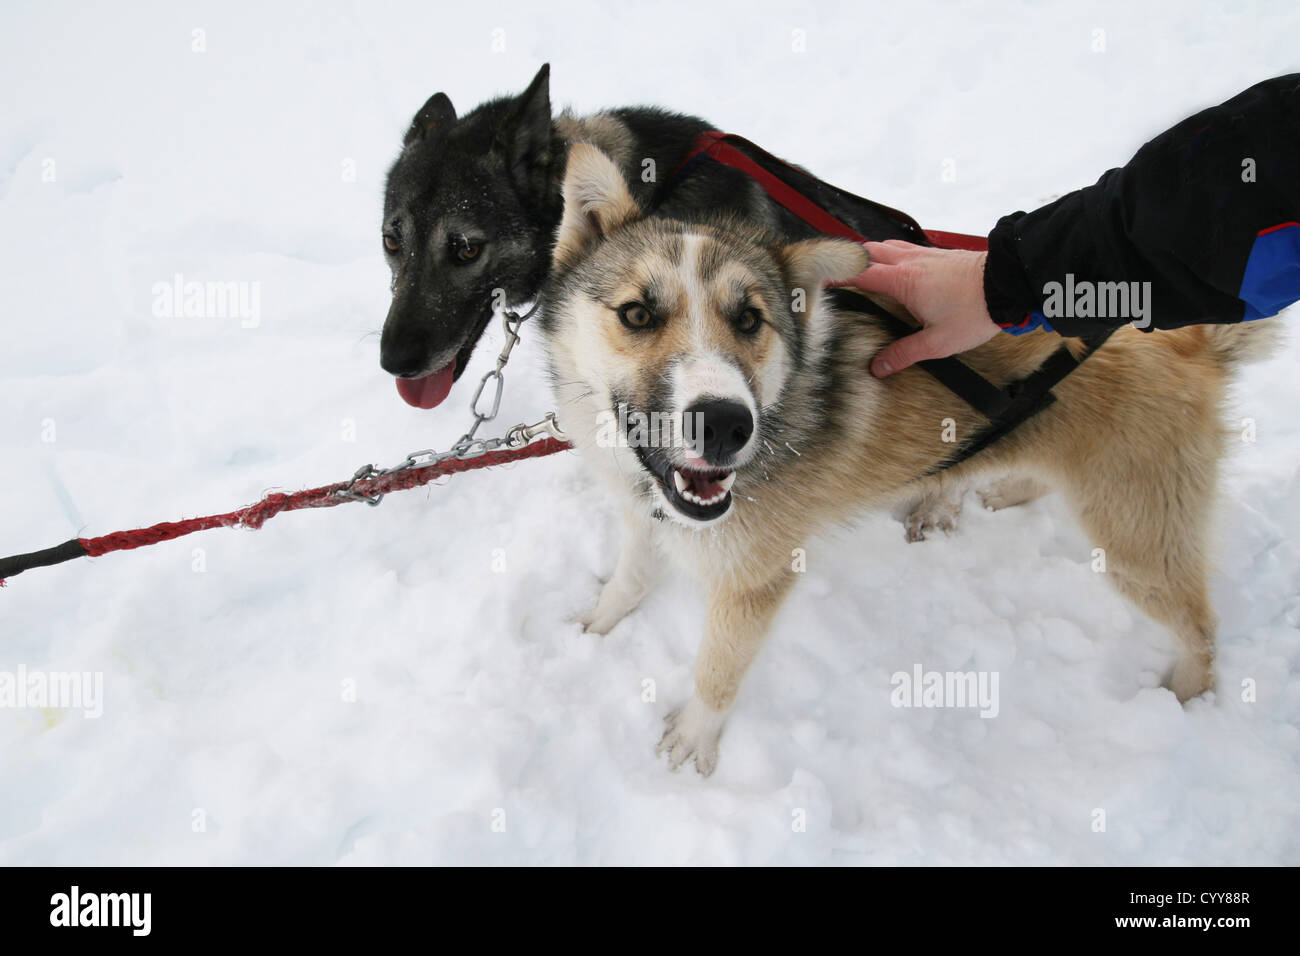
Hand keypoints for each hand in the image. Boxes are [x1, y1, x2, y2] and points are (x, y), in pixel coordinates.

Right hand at [837, 240, 1001, 376]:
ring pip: (886, 247)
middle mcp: (909, 263)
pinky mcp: (939, 255)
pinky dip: (892, 256)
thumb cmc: (974, 312)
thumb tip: (878, 367)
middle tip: (836, 275)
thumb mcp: (937, 343)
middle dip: (849, 262)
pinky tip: (898, 270)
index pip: (858, 273)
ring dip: (870, 256)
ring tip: (862, 272)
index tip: (817, 278)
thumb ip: (904, 354)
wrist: (1008, 285)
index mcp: (902, 282)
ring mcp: (925, 255)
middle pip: (867, 252)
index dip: (835, 274)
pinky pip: (906, 249)